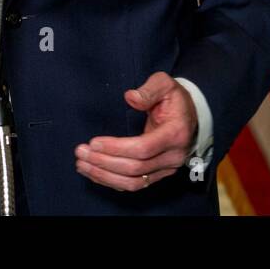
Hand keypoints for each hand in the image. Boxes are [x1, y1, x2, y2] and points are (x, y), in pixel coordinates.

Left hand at [74, 71, 196, 191]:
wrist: (189, 116)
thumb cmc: (174, 99)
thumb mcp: (165, 84)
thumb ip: (149, 89)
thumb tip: (131, 97)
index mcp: (175, 134)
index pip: (143, 148)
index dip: (116, 148)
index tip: (94, 142)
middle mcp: (173, 156)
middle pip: (135, 168)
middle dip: (104, 162)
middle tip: (80, 152)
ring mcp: (166, 169)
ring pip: (133, 182)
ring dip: (105, 176)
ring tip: (82, 164)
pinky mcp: (158, 175)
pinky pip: (134, 184)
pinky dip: (112, 181)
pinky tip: (94, 172)